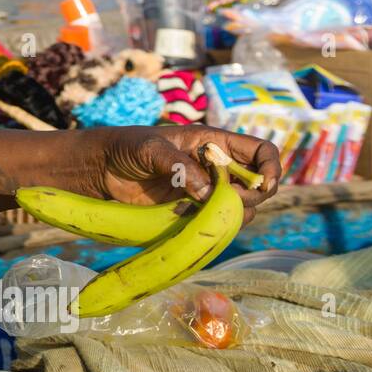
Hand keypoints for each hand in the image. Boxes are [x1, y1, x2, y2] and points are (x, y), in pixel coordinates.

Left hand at [82, 124, 280, 224]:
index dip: (271, 168)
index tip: (264, 184)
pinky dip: (212, 227)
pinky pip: (215, 224)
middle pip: (257, 186)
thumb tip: (207, 193)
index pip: (261, 152)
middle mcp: (216, 169)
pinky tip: (190, 221)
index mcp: (214, 144)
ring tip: (201, 209)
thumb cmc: (126, 147)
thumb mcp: (151, 149)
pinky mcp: (190, 212)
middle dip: (250, 196)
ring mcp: (205, 192)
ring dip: (231, 214)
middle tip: (224, 200)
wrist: (100, 169)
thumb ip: (179, 166)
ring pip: (240, 209)